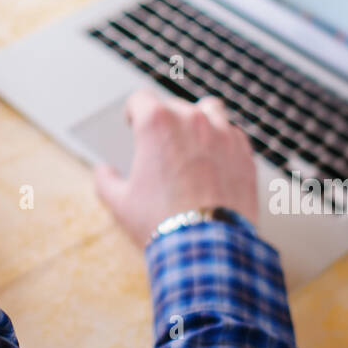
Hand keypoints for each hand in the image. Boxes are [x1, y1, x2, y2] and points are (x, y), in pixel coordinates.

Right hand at [94, 87, 258, 246]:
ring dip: (198, 121)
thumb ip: (106, 181)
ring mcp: (222, 134)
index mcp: (156, 124)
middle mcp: (191, 120)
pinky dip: (223, 142)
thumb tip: (103, 173)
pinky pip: (233, 135)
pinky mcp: (244, 153)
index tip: (133, 122)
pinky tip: (216, 160)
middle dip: (164, 121)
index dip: (133, 111)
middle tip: (159, 144)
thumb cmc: (161, 223)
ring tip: (192, 141)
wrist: (206, 248)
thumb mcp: (121, 203)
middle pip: (174, 105)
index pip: (140, 98)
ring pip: (209, 110)